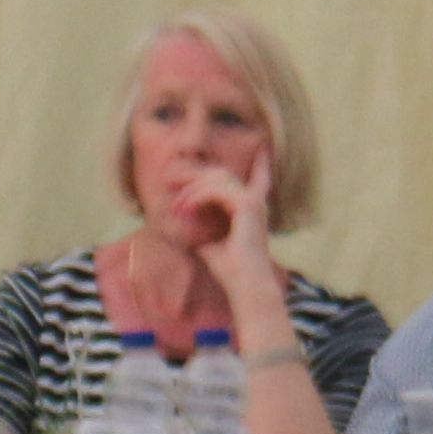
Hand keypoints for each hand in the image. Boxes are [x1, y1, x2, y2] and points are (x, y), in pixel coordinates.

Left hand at [190, 147, 291, 321]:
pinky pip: (215, 191)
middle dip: (194, 174)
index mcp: (252, 209)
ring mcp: (253, 202)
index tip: (263, 147)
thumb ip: (201, 227)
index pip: (259, 179)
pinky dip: (196, 198)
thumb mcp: (209, 242)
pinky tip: (184, 210)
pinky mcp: (247, 206)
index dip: (261, 163)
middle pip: (221, 174)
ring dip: (191, 189)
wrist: (245, 286)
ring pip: (216, 179)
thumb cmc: (229, 271)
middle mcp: (256, 202)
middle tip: (169, 178)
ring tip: (175, 206)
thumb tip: (184, 221)